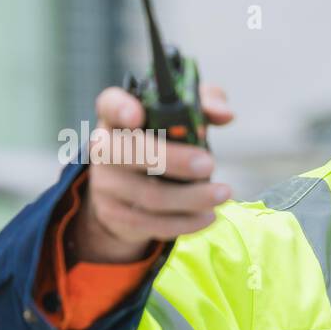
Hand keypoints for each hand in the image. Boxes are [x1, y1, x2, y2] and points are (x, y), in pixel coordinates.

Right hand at [71, 83, 235, 262]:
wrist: (127, 196)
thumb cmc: (161, 147)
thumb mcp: (180, 120)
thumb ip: (203, 105)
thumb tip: (225, 114)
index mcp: (118, 118)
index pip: (110, 105)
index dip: (120, 108)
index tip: (137, 115)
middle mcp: (105, 149)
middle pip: (130, 153)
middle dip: (173, 160)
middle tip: (209, 164)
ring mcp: (106, 184)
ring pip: (149, 195)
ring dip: (192, 197)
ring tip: (222, 194)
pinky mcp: (115, 215)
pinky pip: (151, 223)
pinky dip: (185, 222)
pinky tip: (208, 216)